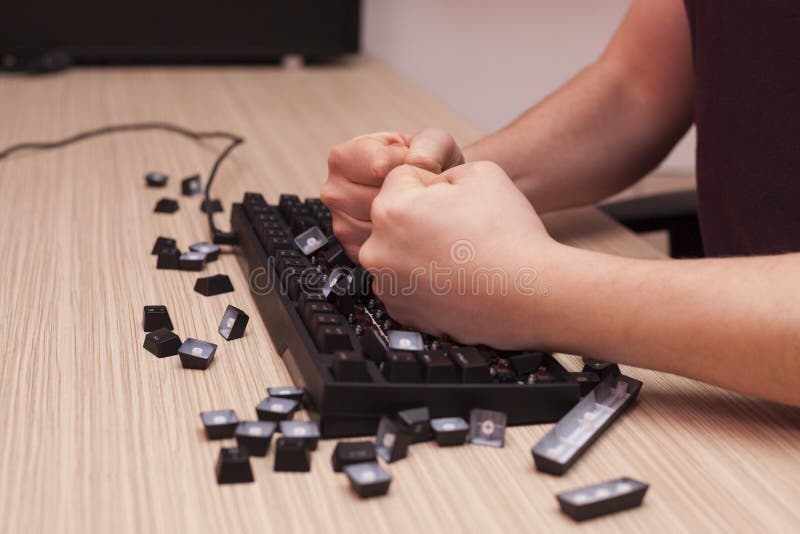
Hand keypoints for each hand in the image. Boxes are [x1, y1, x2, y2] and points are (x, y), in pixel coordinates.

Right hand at [321, 129, 463, 259]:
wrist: (428, 192)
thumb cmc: (426, 164)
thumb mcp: (433, 141)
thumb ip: (428, 145)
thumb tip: (419, 164)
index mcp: (343, 158)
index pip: (380, 168)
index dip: (408, 168)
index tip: (414, 168)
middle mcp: (334, 193)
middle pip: (380, 202)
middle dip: (407, 197)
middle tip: (416, 190)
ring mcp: (341, 224)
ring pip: (381, 228)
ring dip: (405, 221)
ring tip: (411, 206)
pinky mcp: (354, 250)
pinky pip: (382, 251)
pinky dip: (401, 242)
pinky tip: (407, 226)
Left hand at [359, 161, 561, 347]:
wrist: (530, 295)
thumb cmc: (508, 234)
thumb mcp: (479, 171)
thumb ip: (440, 170)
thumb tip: (427, 186)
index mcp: (390, 210)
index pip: (402, 178)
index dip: (435, 184)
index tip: (460, 204)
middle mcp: (377, 251)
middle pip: (395, 217)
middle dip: (422, 217)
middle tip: (463, 231)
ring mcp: (387, 287)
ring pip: (400, 251)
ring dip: (422, 250)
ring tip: (462, 258)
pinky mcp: (402, 313)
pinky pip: (407, 284)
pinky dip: (426, 281)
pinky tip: (457, 280)